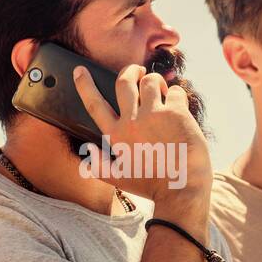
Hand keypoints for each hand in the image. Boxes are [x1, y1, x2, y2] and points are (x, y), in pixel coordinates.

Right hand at [72, 63, 211, 208]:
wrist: (181, 191)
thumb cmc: (151, 186)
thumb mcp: (118, 179)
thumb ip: (98, 166)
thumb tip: (87, 153)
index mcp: (115, 136)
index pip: (94, 104)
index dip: (84, 85)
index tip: (80, 70)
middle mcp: (132, 122)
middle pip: (124, 81)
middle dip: (130, 70)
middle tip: (137, 70)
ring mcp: (154, 115)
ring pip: (151, 81)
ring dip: (156, 81)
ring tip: (162, 90)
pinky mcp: (176, 114)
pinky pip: (175, 92)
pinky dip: (177, 95)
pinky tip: (179, 106)